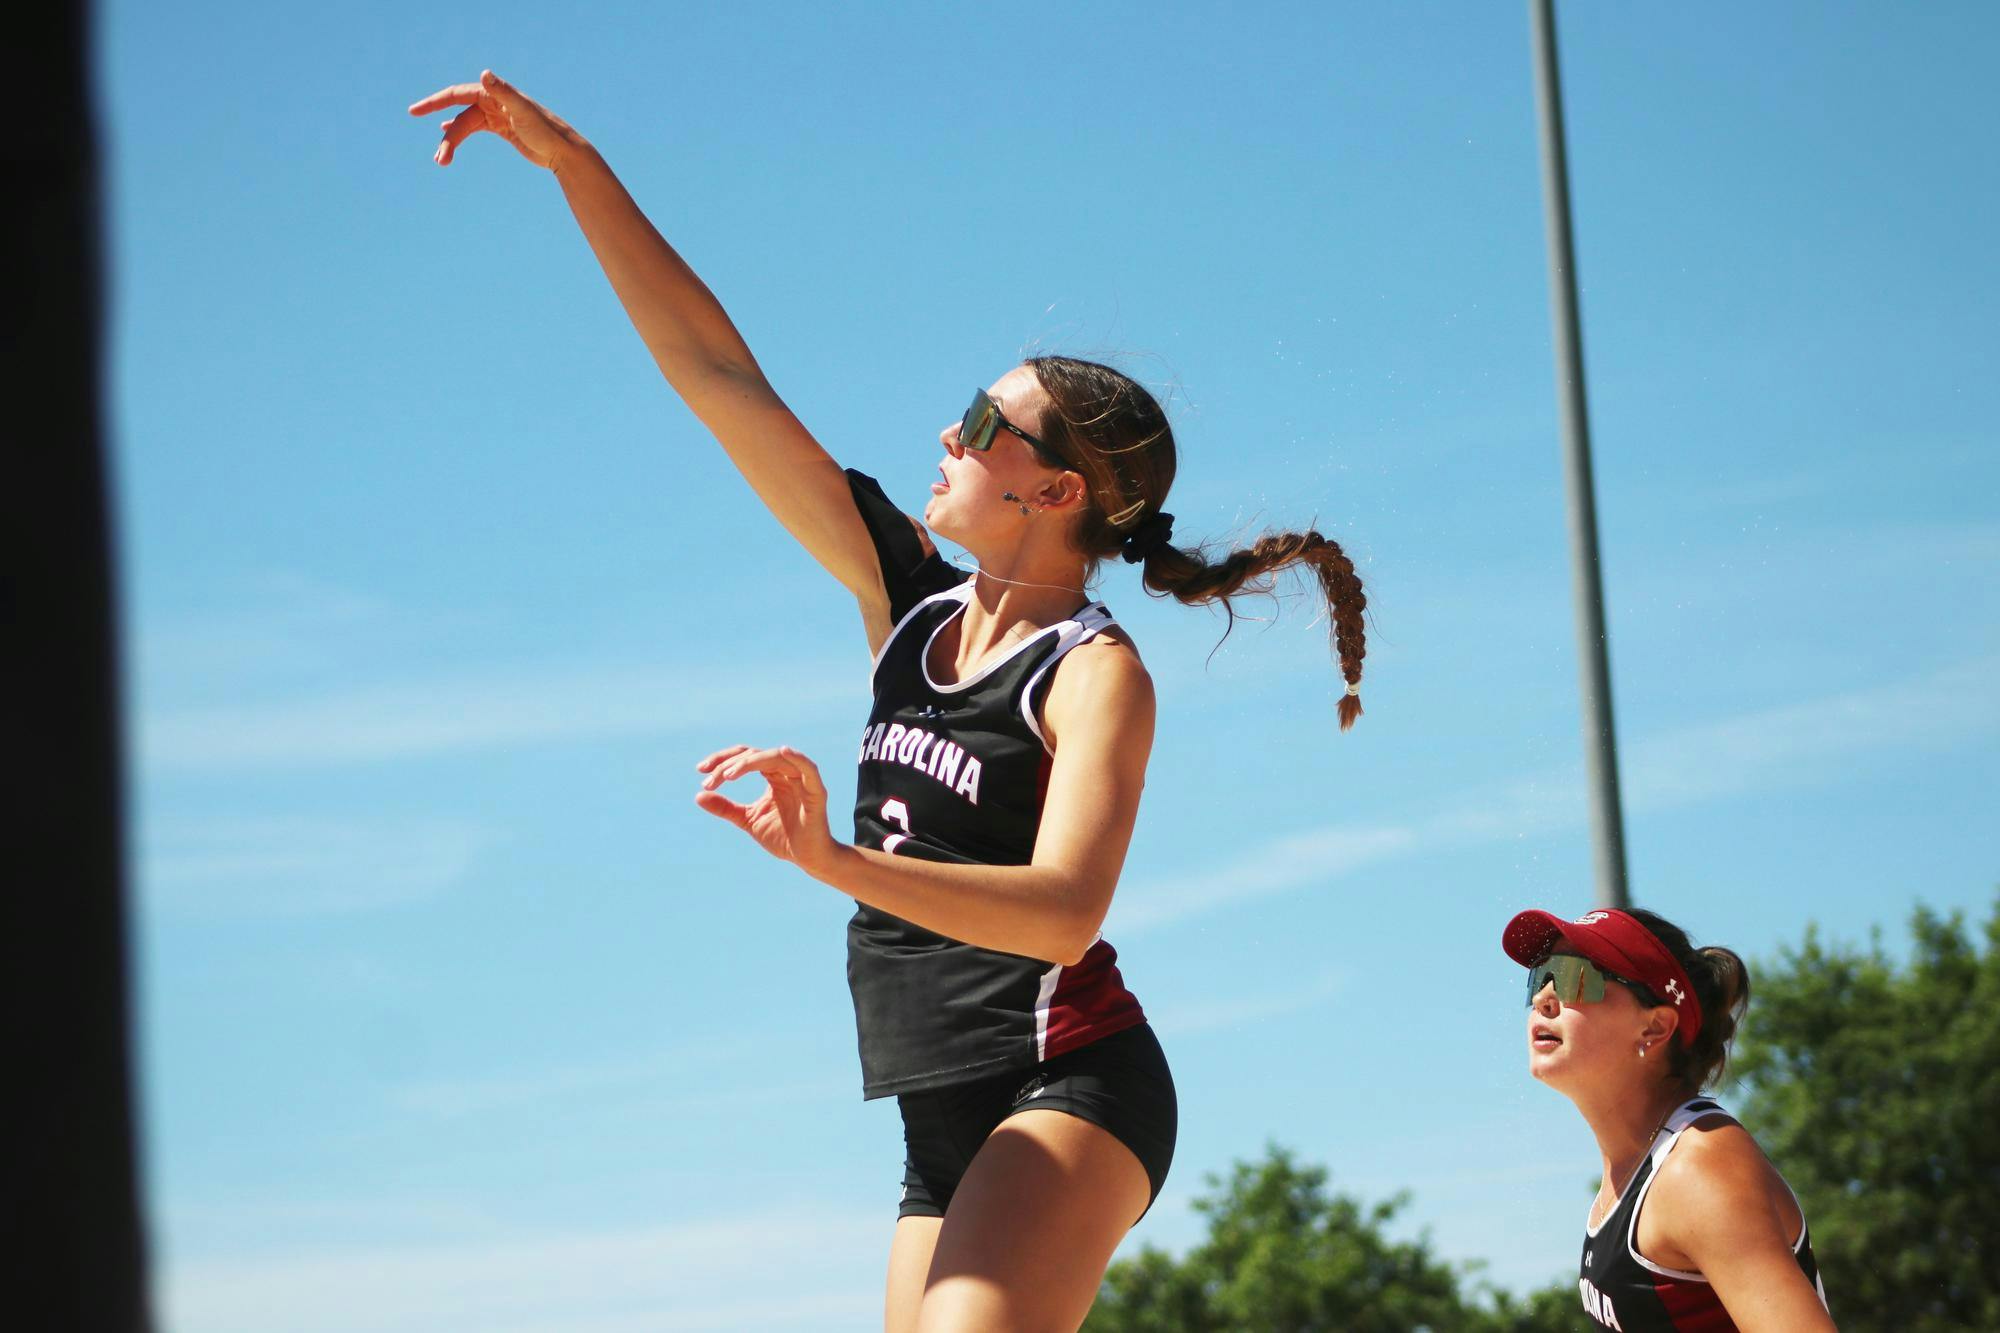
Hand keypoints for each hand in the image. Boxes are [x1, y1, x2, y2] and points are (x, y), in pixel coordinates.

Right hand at [408, 69, 581, 170]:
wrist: (565, 151)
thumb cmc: (547, 130)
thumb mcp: (523, 111)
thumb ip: (504, 92)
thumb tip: (485, 74)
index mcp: (495, 94)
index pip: (458, 94)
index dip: (435, 102)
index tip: (414, 111)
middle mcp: (494, 101)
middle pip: (460, 116)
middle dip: (448, 138)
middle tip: (439, 160)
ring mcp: (497, 115)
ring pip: (466, 126)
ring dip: (452, 143)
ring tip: (442, 162)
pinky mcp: (503, 129)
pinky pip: (475, 128)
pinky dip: (460, 132)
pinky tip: (448, 138)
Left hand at [694, 744, 841, 877]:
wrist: (807, 858)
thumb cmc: (783, 838)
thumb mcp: (747, 820)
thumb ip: (726, 808)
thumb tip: (699, 796)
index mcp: (773, 777)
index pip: (745, 757)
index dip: (722, 760)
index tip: (700, 771)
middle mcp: (787, 773)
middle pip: (755, 754)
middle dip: (729, 764)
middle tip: (710, 780)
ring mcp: (802, 780)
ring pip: (775, 758)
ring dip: (749, 763)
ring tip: (728, 775)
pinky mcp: (816, 791)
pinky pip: (809, 769)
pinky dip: (797, 758)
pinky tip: (783, 751)